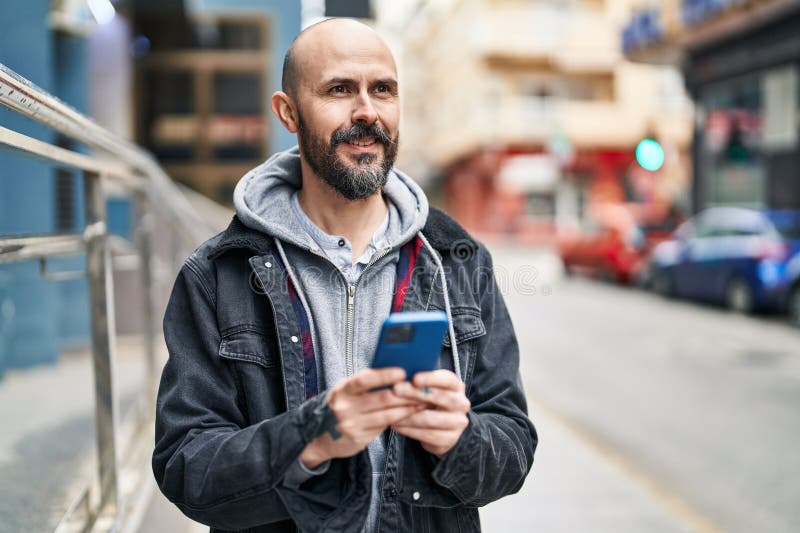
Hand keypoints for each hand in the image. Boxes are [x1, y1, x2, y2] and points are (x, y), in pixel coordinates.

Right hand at [300, 367, 425, 467]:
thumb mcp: (346, 391)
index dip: (385, 375)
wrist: (318, 436)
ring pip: (387, 415)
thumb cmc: (340, 406)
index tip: (403, 372)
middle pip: (382, 398)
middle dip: (405, 393)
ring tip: (422, 401)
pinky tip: (411, 415)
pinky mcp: (359, 438)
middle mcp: (345, 407)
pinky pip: (385, 427)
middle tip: (422, 388)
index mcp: (343, 389)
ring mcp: (352, 424)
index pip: (365, 379)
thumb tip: (395, 372)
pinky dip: (400, 419)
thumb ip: (366, 383)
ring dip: (408, 408)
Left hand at [390, 370, 470, 456]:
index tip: (414, 378)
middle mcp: (461, 403)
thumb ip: (419, 380)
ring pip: (431, 419)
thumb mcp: (428, 387)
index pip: (447, 380)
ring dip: (408, 415)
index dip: (431, 378)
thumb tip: (398, 372)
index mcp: (456, 386)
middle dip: (415, 393)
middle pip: (440, 398)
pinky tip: (396, 425)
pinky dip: (409, 430)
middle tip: (395, 390)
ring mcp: (458, 422)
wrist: (442, 427)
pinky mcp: (450, 439)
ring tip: (390, 411)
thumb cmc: (430, 401)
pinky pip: (427, 435)